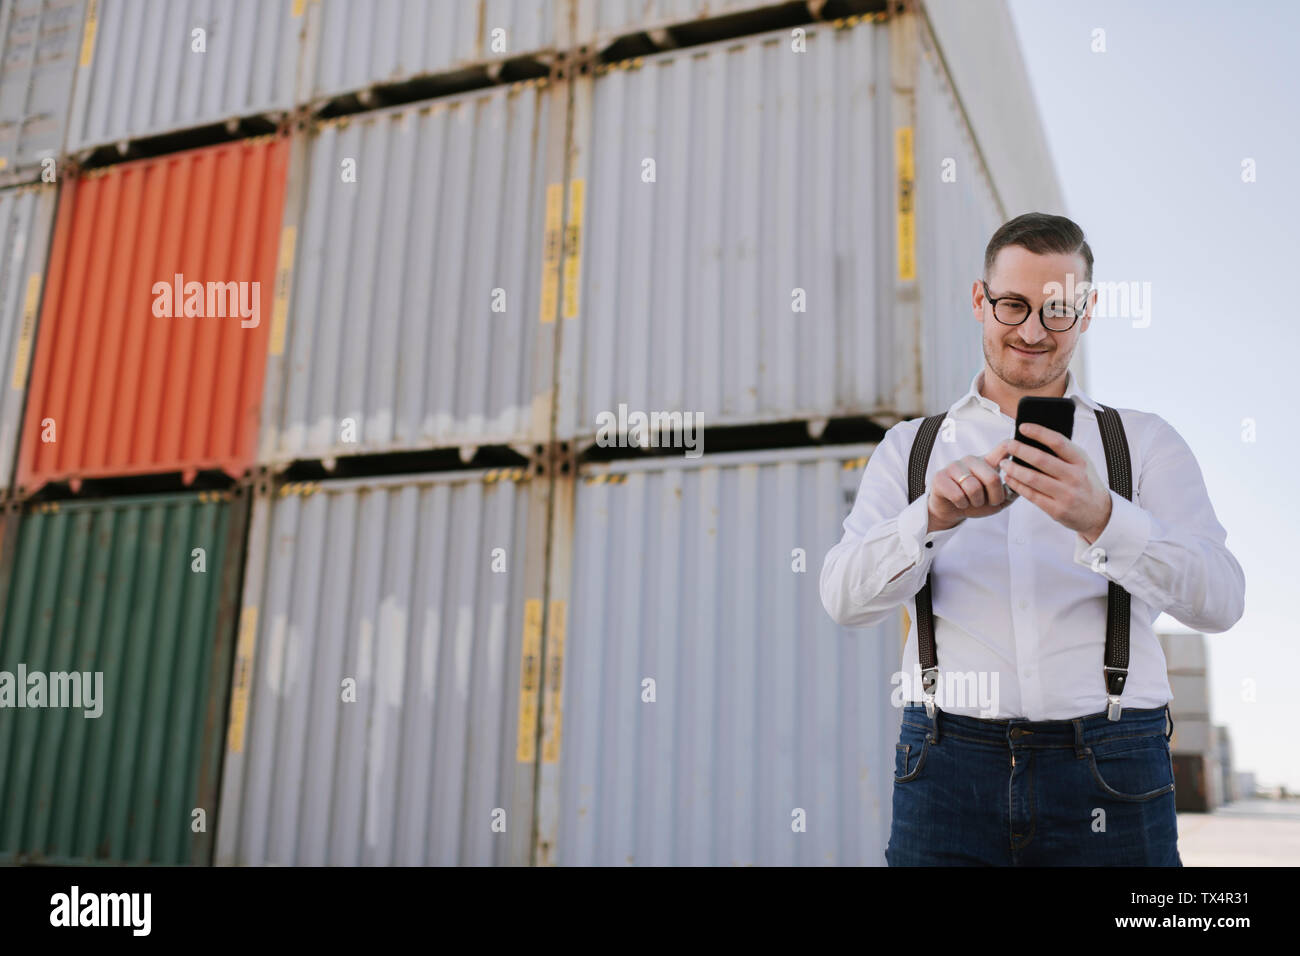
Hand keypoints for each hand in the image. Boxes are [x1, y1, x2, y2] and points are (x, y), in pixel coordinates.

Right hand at [927, 439, 1015, 532]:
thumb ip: (1011, 491)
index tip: (1019, 445)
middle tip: (991, 502)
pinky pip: (958, 495)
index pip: (1003, 447)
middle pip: (992, 477)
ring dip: (976, 502)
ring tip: (973, 502)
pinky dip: (962, 505)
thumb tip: (1024, 483)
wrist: (950, 510)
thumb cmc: (975, 501)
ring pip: (973, 488)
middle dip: (995, 497)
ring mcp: (954, 466)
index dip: (1013, 446)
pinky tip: (960, 502)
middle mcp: (972, 460)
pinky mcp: (940, 476)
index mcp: (987, 462)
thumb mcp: (997, 499)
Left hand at [1001, 423, 1112, 541]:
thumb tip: (1036, 436)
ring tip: (1004, 463)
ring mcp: (1065, 494)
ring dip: (1014, 469)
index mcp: (1080, 461)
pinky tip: (1009, 478)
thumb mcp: (1081, 463)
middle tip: (1007, 444)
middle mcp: (1074, 476)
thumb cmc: (1085, 482)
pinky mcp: (1056, 510)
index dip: (1039, 432)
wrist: (1099, 512)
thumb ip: (1064, 452)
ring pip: (1033, 478)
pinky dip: (1017, 485)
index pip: (1058, 442)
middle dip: (1020, 450)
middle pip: (1041, 459)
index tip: (1022, 427)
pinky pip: (1031, 495)